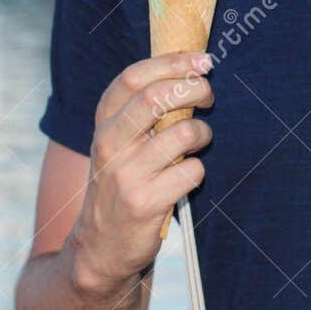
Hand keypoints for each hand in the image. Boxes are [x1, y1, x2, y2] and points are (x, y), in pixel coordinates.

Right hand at [69, 53, 213, 299]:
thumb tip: (192, 69)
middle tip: (210, 95)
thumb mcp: (119, 144)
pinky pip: (191, 172)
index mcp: (103, 125)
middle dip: (194, 89)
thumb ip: (143, 112)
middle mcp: (109, 146)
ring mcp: (125, 176)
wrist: (100, 248)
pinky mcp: (144, 203)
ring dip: (203, 133)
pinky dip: (198, 171)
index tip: (203, 61)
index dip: (172, 63)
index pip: (132, 78)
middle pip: (156, 98)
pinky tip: (188, 178)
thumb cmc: (123, 183)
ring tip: (199, 141)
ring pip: (182, 134)